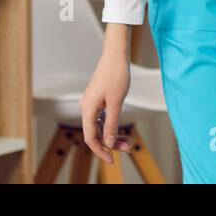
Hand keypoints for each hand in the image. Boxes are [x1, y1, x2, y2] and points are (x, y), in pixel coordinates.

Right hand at [81, 48, 133, 164]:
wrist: (115, 55)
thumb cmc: (116, 75)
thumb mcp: (116, 102)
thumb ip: (112, 124)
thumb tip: (109, 143)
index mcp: (87, 109)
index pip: (90, 137)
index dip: (101, 150)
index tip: (112, 160)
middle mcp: (86, 107)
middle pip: (96, 133)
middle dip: (111, 143)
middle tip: (128, 148)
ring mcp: (92, 104)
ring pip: (100, 126)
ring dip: (113, 135)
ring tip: (129, 141)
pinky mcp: (98, 100)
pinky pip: (102, 118)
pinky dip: (112, 125)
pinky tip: (122, 131)